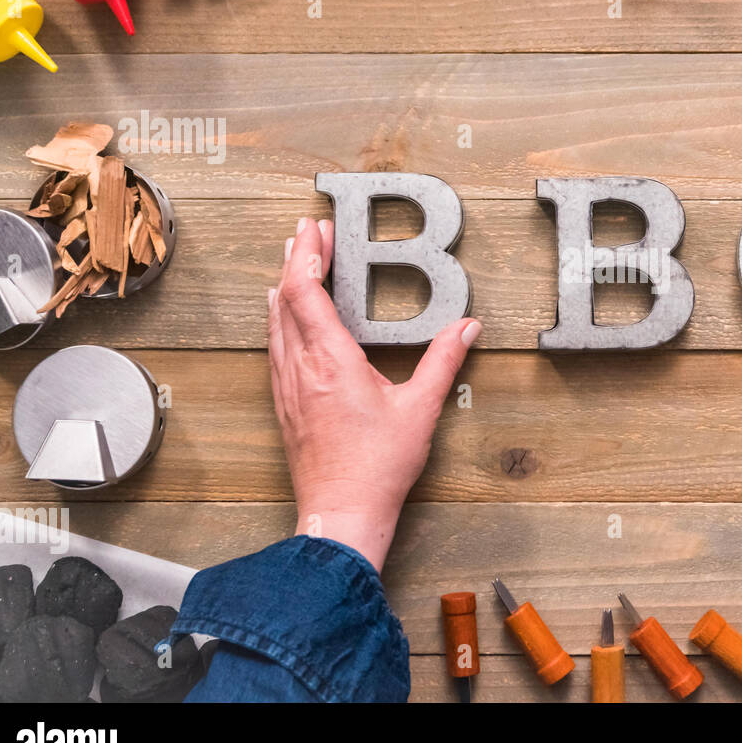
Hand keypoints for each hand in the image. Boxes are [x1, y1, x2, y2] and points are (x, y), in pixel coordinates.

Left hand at [268, 217, 479, 571]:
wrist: (342, 512)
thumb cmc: (377, 467)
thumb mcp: (421, 409)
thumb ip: (443, 361)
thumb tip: (467, 327)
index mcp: (331, 361)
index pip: (307, 292)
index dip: (308, 255)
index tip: (316, 230)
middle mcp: (301, 368)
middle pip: (285, 299)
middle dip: (295, 259)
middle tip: (307, 232)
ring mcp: (288, 387)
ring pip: (275, 322)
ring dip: (284, 287)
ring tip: (293, 261)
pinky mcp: (285, 405)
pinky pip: (274, 347)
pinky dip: (280, 318)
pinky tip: (283, 316)